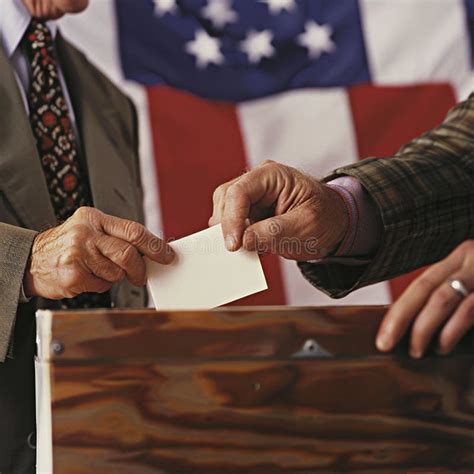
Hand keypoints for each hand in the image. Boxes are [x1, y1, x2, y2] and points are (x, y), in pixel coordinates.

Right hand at [24, 207, 173, 298]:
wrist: (32, 259)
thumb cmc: (67, 245)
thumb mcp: (89, 229)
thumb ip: (117, 236)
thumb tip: (151, 250)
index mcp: (94, 217)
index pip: (134, 230)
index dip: (155, 246)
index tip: (167, 255)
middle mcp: (86, 233)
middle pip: (128, 253)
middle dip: (140, 268)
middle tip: (141, 276)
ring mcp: (78, 254)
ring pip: (117, 272)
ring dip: (116, 276)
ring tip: (100, 270)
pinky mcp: (73, 275)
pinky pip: (102, 285)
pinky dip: (101, 285)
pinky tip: (88, 277)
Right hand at [209, 161, 348, 259]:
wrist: (332, 223)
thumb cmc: (324, 218)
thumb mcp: (306, 226)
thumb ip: (275, 232)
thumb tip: (245, 241)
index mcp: (272, 175)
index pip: (239, 192)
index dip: (231, 219)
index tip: (233, 245)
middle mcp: (257, 181)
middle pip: (225, 198)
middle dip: (226, 225)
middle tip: (235, 250)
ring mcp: (251, 196)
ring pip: (223, 210)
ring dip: (229, 232)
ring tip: (245, 250)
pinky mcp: (249, 212)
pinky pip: (231, 223)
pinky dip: (235, 237)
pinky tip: (249, 248)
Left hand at [377, 240, 473, 356]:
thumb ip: (453, 294)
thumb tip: (417, 324)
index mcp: (460, 258)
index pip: (420, 284)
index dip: (398, 310)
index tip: (382, 335)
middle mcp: (469, 260)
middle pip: (425, 289)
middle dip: (400, 319)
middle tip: (386, 344)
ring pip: (442, 299)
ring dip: (423, 328)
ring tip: (416, 351)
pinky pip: (468, 311)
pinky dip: (450, 331)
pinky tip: (443, 346)